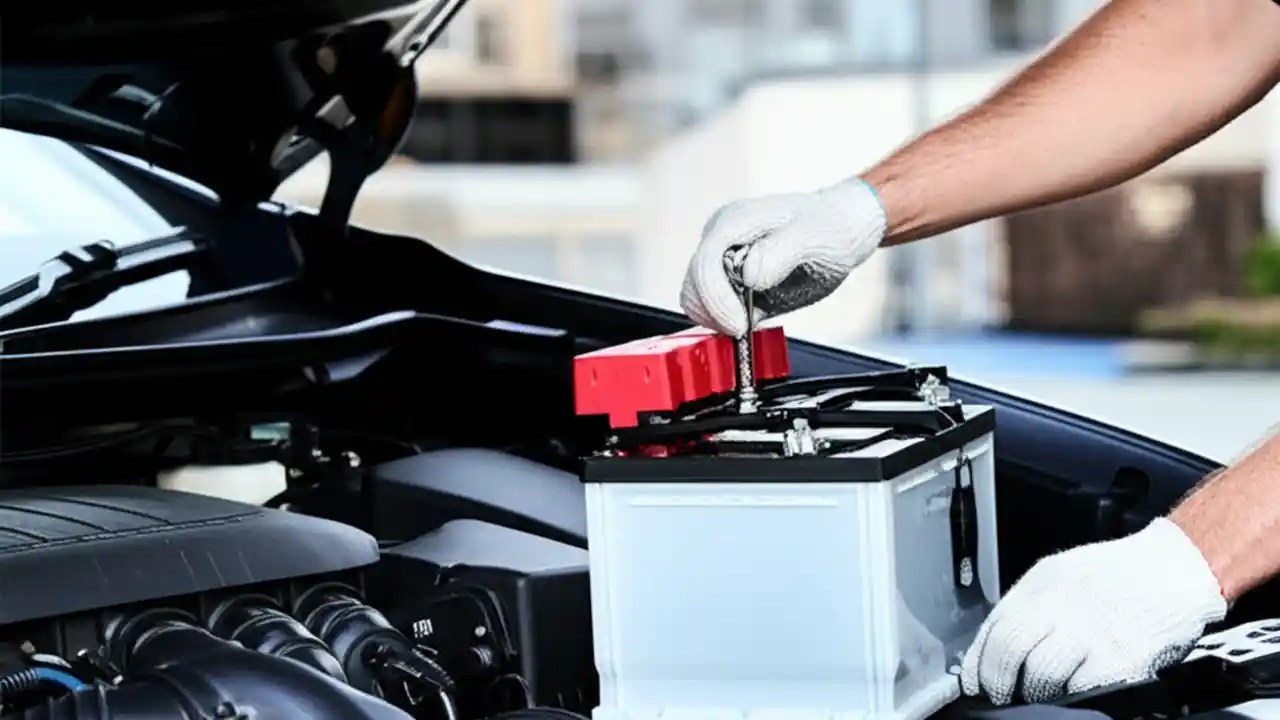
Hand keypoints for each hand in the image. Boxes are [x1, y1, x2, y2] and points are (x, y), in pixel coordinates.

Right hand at [679, 178, 886, 336]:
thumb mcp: (813, 238)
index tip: (740, 324)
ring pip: (696, 299)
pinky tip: (753, 314)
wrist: (840, 231)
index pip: (705, 265)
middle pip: (693, 286)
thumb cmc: (830, 228)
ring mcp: (719, 258)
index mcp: (733, 222)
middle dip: (717, 313)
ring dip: (720, 318)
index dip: (717, 300)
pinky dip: (726, 319)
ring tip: (755, 316)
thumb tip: (749, 275)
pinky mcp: (726, 279)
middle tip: (747, 326)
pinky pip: (711, 307)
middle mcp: (718, 238)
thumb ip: (779, 253)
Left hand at [961, 518, 1226, 704]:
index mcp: (1042, 583)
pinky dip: (1070, 695)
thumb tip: (993, 644)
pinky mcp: (1120, 659)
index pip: (994, 626)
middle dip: (997, 680)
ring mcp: (1090, 632)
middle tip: (1000, 694)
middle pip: (1009, 649)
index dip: (978, 660)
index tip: (975, 680)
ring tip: (1036, 694)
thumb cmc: (1117, 573)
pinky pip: (1080, 688)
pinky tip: (1072, 690)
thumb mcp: (1062, 574)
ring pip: (1039, 674)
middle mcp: (1061, 604)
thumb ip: (1029, 603)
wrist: (1176, 568)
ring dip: (1032, 692)